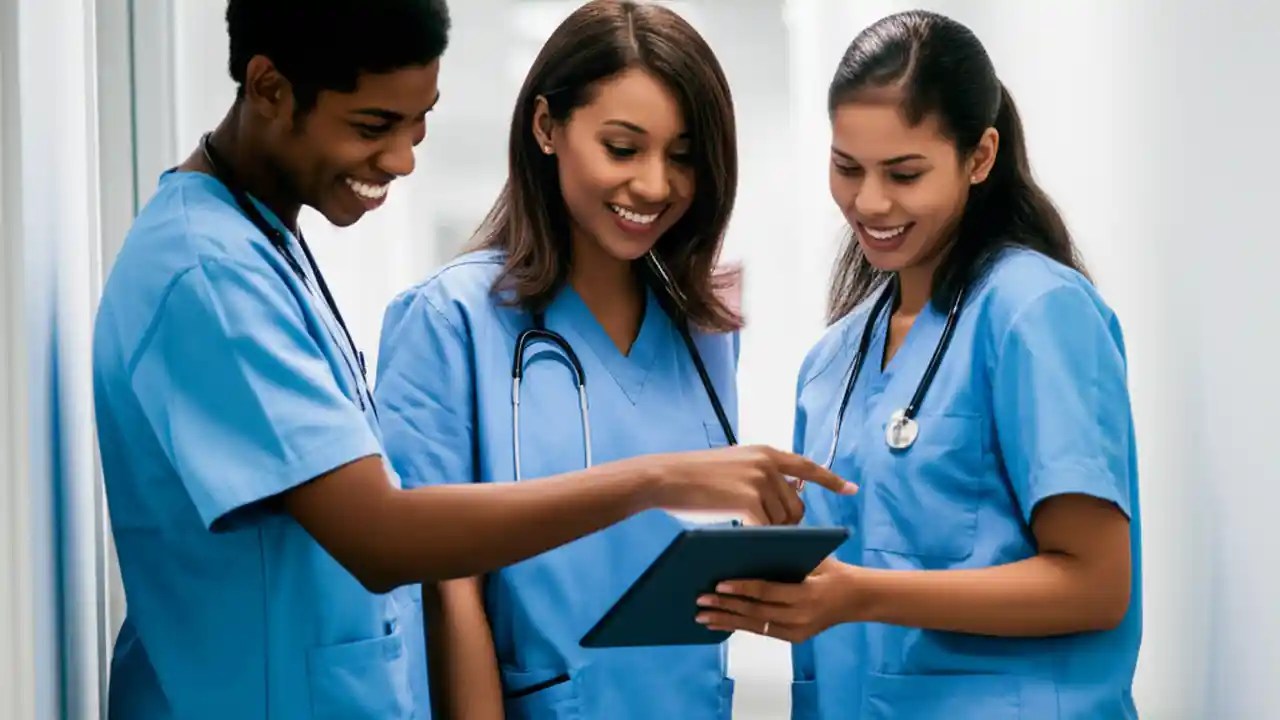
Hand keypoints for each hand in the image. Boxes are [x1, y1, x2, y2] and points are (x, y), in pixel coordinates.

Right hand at [644, 445, 856, 524]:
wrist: (666, 477)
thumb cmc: (693, 476)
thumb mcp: (733, 466)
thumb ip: (759, 476)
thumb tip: (783, 497)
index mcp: (765, 453)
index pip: (807, 467)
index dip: (830, 480)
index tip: (851, 489)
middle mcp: (767, 464)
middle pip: (796, 506)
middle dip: (788, 525)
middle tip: (768, 535)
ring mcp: (759, 482)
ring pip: (782, 522)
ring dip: (771, 534)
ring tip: (749, 536)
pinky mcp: (748, 501)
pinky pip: (766, 530)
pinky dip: (759, 540)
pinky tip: (746, 542)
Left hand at [694, 557, 859, 641]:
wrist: (857, 598)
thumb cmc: (831, 570)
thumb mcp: (813, 556)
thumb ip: (785, 552)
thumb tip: (748, 539)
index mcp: (806, 593)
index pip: (767, 591)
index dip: (742, 588)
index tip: (719, 585)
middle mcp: (800, 616)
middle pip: (756, 611)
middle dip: (725, 606)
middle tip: (700, 601)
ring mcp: (797, 631)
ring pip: (755, 626)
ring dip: (726, 621)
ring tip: (701, 617)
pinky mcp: (794, 638)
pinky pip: (762, 632)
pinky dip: (739, 626)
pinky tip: (720, 623)